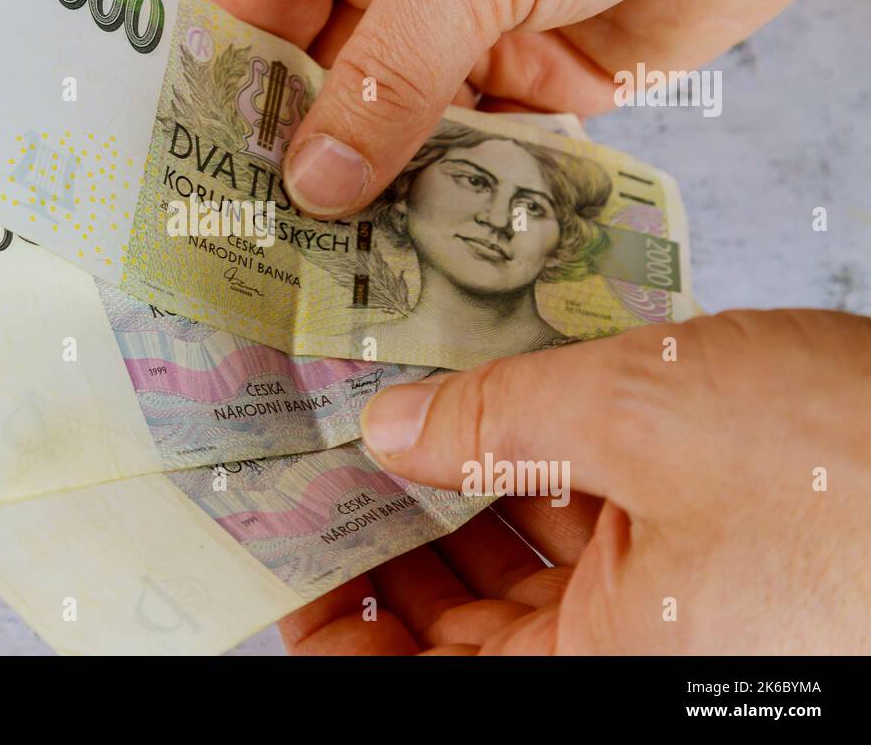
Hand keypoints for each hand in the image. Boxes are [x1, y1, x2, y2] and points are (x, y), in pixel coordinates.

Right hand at [204, 0, 851, 218]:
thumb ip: (389, 73)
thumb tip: (313, 184)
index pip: (252, 4)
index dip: (221, 87)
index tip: (191, 174)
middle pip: (318, 84)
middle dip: (294, 162)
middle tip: (258, 251)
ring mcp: (464, 30)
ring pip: (392, 131)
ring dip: (370, 197)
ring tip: (328, 276)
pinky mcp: (536, 83)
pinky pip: (473, 155)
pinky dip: (451, 202)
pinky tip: (419, 256)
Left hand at [279, 309, 870, 653]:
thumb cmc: (856, 468)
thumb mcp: (643, 412)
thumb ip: (495, 418)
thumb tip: (389, 431)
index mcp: (593, 670)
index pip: (418, 677)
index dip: (335, 626)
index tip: (276, 560)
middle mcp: (623, 659)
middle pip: (459, 625)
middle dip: (382, 543)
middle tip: (317, 460)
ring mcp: (668, 615)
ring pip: (519, 571)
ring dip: (451, 496)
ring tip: (383, 419)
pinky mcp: (706, 563)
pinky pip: (588, 535)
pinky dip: (531, 475)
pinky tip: (490, 412)